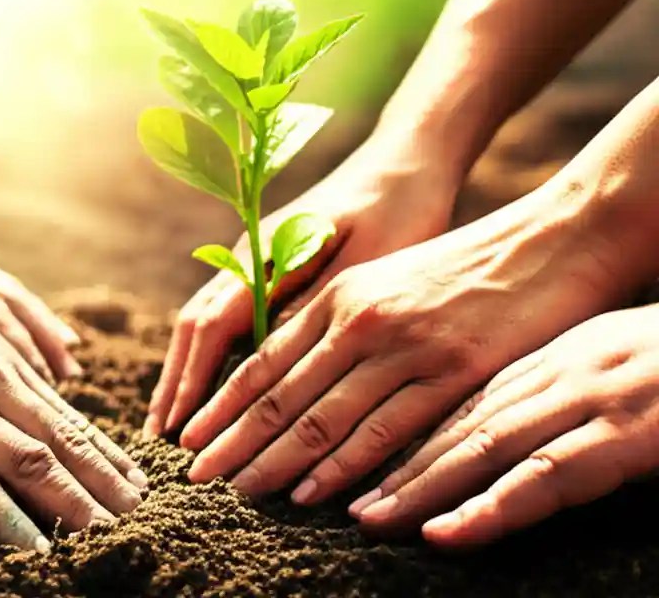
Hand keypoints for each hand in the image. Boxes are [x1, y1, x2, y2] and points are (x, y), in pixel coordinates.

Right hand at [0, 279, 147, 550]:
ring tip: (110, 537)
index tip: (134, 480)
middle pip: (62, 436)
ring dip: (76, 504)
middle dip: (106, 481)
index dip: (101, 451)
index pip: (60, 411)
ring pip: (32, 460)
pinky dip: (11, 522)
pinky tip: (37, 549)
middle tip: (144, 516)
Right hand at [146, 132, 457, 436]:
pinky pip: (226, 318)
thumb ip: (314, 306)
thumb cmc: (398, 209)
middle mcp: (247, 256)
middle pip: (194, 327)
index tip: (180, 428)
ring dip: (185, 373)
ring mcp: (254, 260)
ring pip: (204, 323)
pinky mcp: (268, 266)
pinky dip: (209, 356)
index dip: (193, 380)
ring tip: (171, 422)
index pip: (212, 326)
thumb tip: (269, 360)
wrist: (408, 159)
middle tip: (157, 438)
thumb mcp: (365, 261)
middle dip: (175, 384)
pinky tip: (211, 387)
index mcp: (266, 253)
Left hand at [179, 181, 636, 505]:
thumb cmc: (457, 264)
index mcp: (336, 297)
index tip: (188, 439)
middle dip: (233, 442)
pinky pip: (385, 431)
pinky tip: (313, 492)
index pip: (261, 362)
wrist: (544, 241)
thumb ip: (328, 320)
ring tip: (242, 491)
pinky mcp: (451, 372)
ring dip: (277, 462)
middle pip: (279, 395)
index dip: (220, 404)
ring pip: (323, 418)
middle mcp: (358, 321)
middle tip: (197, 477)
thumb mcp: (379, 278)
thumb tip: (278, 368)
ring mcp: (404, 348)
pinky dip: (344, 467)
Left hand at [353, 306, 658, 546]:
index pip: (460, 398)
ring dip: (421, 489)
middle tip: (342, 500)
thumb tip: (503, 424)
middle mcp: (561, 371)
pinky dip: (490, 508)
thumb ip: (558, 386)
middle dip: (395, 464)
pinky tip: (446, 533)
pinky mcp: (628, 437)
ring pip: (484, 450)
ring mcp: (592, 402)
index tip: (355, 461)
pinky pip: (546, 478)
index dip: (404, 432)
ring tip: (370, 521)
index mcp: (554, 354)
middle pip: (456, 423)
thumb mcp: (611, 359)